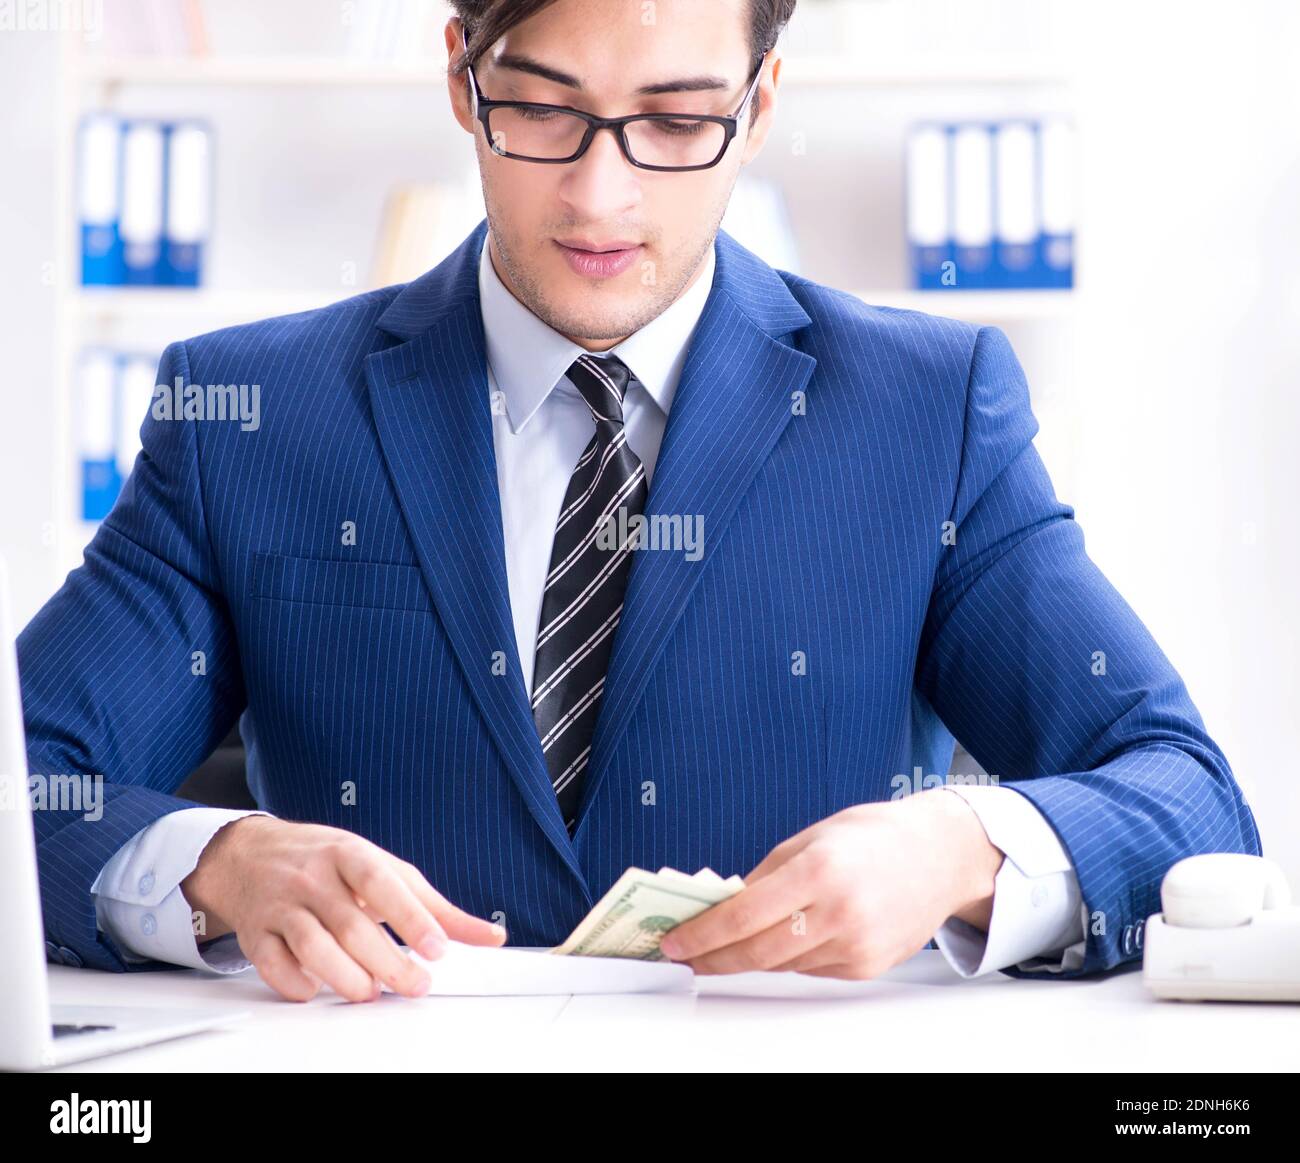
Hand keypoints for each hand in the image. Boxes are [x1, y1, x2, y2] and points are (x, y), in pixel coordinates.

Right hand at [181, 816, 506, 1002]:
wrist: (252, 853)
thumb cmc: (330, 861)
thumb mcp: (386, 870)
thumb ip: (435, 906)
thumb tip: (489, 936)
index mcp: (349, 854)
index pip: (380, 882)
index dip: (409, 917)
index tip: (437, 948)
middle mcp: (313, 877)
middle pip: (350, 924)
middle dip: (387, 962)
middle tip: (415, 985)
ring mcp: (282, 904)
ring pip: (312, 946)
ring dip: (345, 976)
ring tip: (371, 992)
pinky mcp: (258, 932)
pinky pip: (273, 964)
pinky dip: (296, 983)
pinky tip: (318, 989)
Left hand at [657, 790, 1002, 978]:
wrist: (942, 856)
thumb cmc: (876, 836)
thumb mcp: (813, 836)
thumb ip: (767, 873)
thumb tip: (725, 905)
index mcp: (820, 870)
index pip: (744, 915)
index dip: (703, 934)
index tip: (675, 941)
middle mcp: (839, 912)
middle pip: (757, 952)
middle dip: (714, 957)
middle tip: (686, 955)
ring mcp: (855, 945)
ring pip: (781, 965)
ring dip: (748, 956)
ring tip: (721, 947)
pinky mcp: (866, 967)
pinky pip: (810, 969)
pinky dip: (788, 958)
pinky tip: (780, 941)